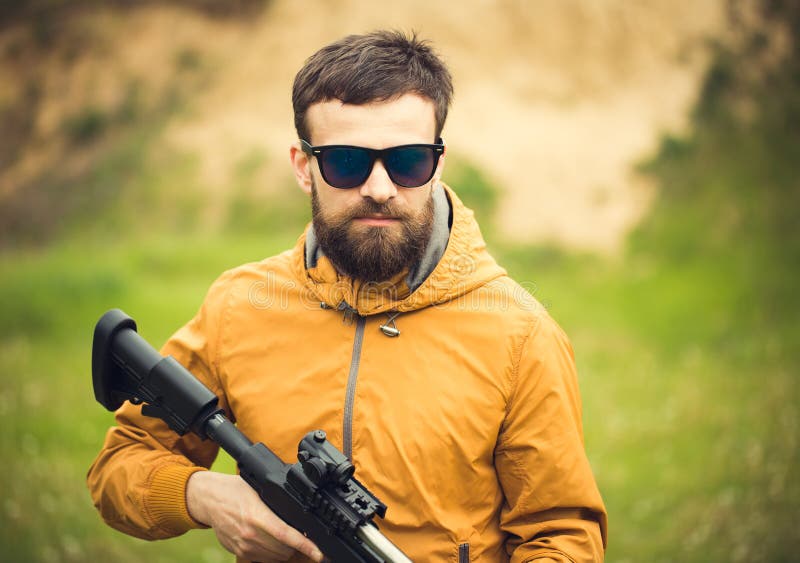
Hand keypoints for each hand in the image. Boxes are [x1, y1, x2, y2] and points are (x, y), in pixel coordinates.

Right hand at [186, 471, 323, 561]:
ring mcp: (244, 546)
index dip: (306, 546)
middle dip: (299, 546)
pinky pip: (263, 559)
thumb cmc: (235, 490)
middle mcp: (250, 534)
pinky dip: (273, 554)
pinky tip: (274, 542)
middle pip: (285, 550)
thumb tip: (300, 512)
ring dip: (287, 551)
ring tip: (289, 538)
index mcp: (257, 516)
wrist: (209, 499)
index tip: (319, 553)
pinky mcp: (239, 552)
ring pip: (276, 558)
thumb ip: (278, 502)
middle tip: (304, 537)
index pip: (286, 535)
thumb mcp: (259, 489)